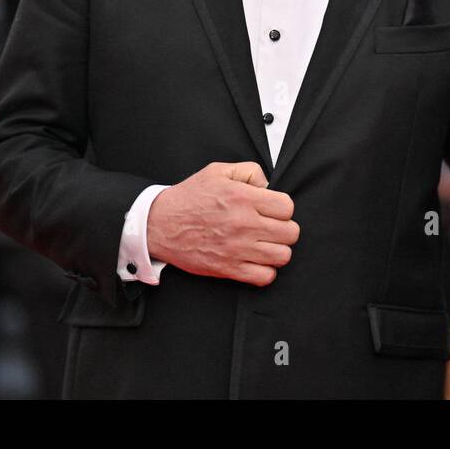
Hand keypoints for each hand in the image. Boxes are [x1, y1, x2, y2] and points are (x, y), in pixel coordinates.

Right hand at [146, 161, 298, 285]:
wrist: (159, 225)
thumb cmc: (189, 198)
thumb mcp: (218, 171)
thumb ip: (250, 171)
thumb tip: (268, 186)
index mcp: (243, 197)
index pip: (287, 207)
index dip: (283, 208)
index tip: (273, 210)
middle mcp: (243, 224)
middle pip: (290, 233)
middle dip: (284, 229)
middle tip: (270, 227)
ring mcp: (237, 248)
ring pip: (282, 256)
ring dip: (277, 250)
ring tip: (265, 244)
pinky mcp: (228, 269)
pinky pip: (264, 277)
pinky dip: (265, 271)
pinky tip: (256, 261)